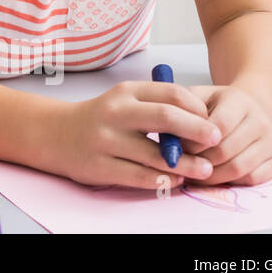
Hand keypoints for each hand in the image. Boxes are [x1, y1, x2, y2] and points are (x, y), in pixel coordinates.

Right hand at [58, 81, 222, 189]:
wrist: (54, 133)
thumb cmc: (100, 117)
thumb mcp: (124, 100)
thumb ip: (156, 106)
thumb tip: (201, 122)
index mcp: (125, 92)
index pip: (171, 93)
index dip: (197, 108)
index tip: (212, 121)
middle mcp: (115, 112)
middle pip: (166, 118)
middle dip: (198, 130)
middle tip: (217, 140)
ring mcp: (106, 140)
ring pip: (157, 154)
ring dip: (187, 164)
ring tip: (204, 169)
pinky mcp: (101, 166)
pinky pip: (140, 176)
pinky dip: (164, 179)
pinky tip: (176, 180)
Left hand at [180, 85, 271, 185]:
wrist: (256, 107)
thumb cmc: (220, 105)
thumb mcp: (200, 95)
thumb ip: (183, 108)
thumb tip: (169, 134)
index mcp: (239, 101)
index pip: (218, 126)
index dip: (195, 140)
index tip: (179, 146)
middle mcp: (260, 121)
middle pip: (226, 151)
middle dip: (200, 161)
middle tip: (182, 165)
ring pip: (239, 168)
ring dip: (212, 176)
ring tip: (194, 173)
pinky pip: (252, 179)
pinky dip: (231, 181)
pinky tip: (215, 175)